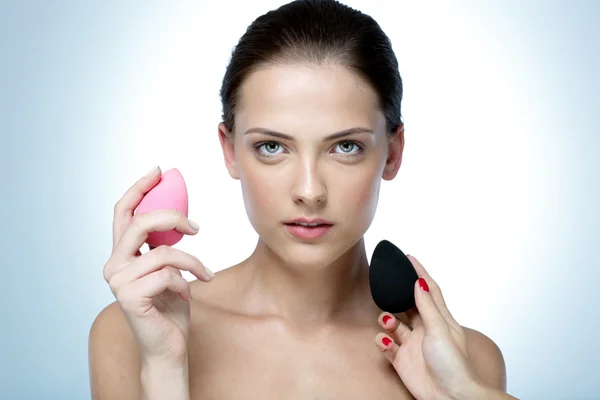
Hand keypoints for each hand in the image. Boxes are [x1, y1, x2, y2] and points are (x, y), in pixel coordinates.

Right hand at [103, 166, 213, 366]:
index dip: (139, 189)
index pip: (123, 213)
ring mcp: (118, 281)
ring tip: (205, 275)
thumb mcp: (170, 269)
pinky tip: (188, 295)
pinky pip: (168, 274)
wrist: (169, 346)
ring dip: (192, 262)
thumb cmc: (170, 307)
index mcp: (121, 255)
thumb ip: (164, 246)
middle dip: (172, 217)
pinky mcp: (130, 296)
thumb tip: (180, 218)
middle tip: (196, 227)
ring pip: (163, 252)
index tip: (158, 172)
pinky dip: (187, 282)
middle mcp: (113, 265)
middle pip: (138, 223)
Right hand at [374, 255, 482, 399]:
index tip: (409, 258)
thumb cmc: (453, 365)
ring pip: (394, 324)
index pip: (429, 290)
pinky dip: (382, 341)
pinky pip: (386, 345)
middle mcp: (425, 329)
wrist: (449, 397)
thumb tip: (420, 282)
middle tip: (387, 286)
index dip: (420, 273)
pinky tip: (385, 342)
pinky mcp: (402, 360)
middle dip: (397, 296)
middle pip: (408, 305)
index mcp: (440, 319)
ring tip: (387, 321)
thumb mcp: (440, 329)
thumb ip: (427, 306)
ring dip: (387, 319)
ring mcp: (413, 345)